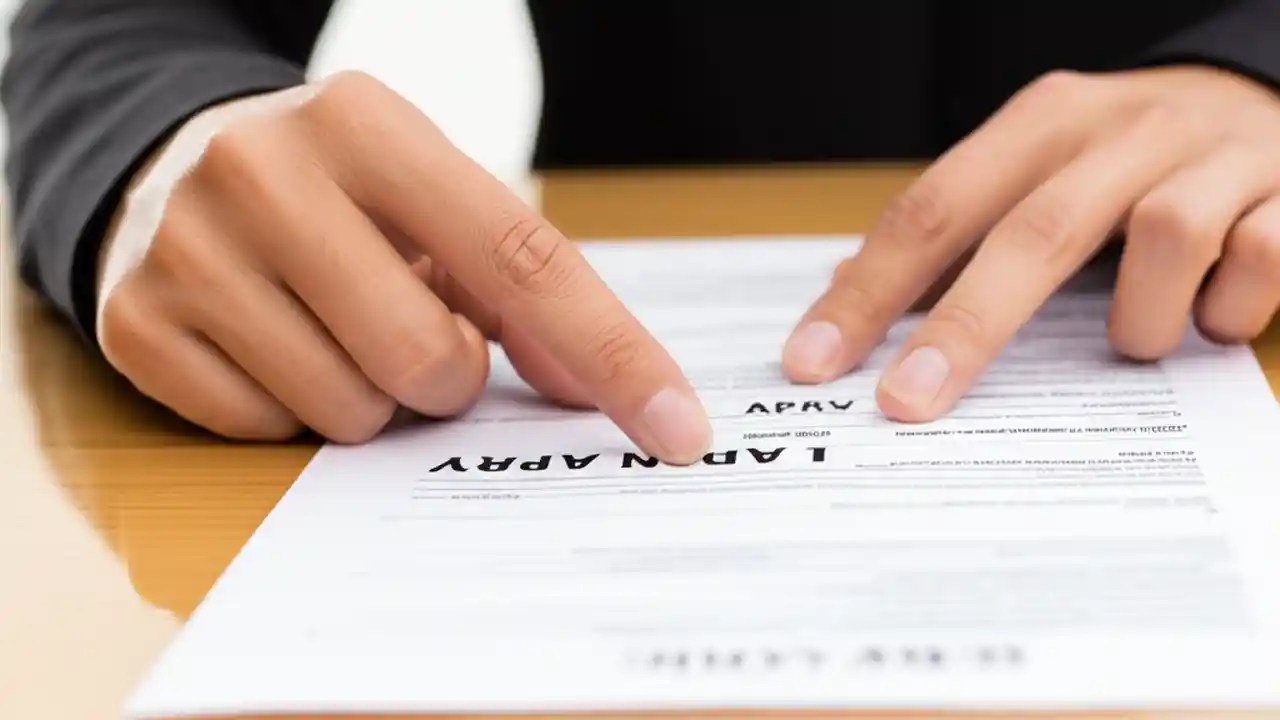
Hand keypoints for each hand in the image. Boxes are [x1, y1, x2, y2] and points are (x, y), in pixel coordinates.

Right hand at [97, 72, 709, 462]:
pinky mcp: (135, 323)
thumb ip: (523, 291)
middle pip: (429, 361)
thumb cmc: (338, 199)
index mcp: (367, 123)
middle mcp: (264, 170)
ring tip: (331, 328)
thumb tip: (607, 392)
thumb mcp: (429, 205)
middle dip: (443, 375)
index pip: (521, 258)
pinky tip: (270, 345)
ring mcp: (187, 248)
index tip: (676, 427)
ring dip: (368, 397)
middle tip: (408, 332)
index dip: (610, 352)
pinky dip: (290, 410)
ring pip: (347, 412)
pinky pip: (265, 433)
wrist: (170, 167)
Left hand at [783, 66, 1279, 419]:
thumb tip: (849, 289)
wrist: (1272, 94)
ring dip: (1137, 322)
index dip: (869, 289)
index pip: (934, 208)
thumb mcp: (1041, 169)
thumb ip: (958, 227)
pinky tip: (1214, 317)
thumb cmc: (1130, 158)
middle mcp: (1123, 129)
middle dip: (963, 330)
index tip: (814, 361)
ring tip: (1135, 339)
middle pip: (1031, 232)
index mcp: (1044, 122)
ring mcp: (1215, 156)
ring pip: (1163, 242)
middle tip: (905, 404)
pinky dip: (1227, 312)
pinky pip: (1257, 265)